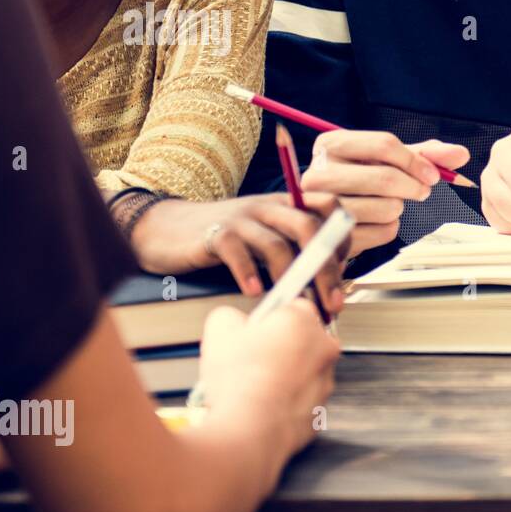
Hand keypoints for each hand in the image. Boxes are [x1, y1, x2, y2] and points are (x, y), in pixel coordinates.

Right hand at [130, 194, 347, 309]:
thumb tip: (329, 280)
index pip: (327, 207)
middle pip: (308, 228)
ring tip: (299, 306)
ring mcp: (241, 219)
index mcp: (285, 204)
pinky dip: (249, 274)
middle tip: (331, 303)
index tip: (343, 272)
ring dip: (293, 279)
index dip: (341, 238)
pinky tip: (256, 293)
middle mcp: (267, 207)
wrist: (167, 229)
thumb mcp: (265, 235)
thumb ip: (294, 247)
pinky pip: (237, 252)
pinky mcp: (214, 234)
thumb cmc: (224, 239)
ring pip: (276, 244)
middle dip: (326, 268)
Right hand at [197, 302, 339, 457]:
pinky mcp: (320, 410)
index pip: (294, 304)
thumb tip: (232, 320)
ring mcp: (325, 381)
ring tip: (253, 383)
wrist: (250, 430)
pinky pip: (302, 397)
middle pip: (302, 337)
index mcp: (303, 321)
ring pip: (303, 369)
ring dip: (284, 372)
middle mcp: (323, 349)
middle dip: (279, 344)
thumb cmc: (240, 382)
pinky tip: (262, 402)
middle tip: (251, 355)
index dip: (270, 316)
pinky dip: (286, 399)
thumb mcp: (219, 330)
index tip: (258, 325)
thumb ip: (230, 315)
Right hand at [300, 130, 470, 257]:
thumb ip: (424, 154)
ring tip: (388, 204)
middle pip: (385, 177)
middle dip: (414, 187)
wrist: (327, 215)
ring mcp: (321, 207)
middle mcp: (318, 173)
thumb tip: (460, 154)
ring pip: (387, 207)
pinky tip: (376, 221)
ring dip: (399, 208)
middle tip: (421, 191)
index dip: (417, 161)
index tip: (433, 175)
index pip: (384, 145)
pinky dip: (390, 227)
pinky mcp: (332, 236)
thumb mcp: (385, 160)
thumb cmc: (360, 180)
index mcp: (330, 144)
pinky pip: (383, 232)